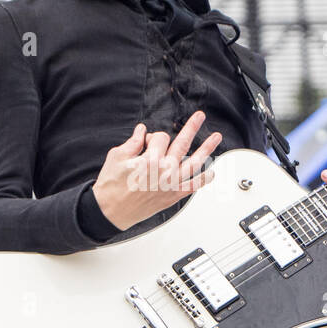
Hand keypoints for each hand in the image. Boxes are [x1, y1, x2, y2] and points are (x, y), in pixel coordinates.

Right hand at [91, 111, 220, 230]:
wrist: (110, 211)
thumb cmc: (111, 186)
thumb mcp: (117, 157)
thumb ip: (133, 142)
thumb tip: (141, 130)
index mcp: (150, 159)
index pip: (160, 137)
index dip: (152, 137)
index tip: (145, 143)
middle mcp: (164, 171)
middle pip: (182, 143)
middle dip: (191, 127)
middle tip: (200, 117)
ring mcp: (171, 184)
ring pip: (194, 163)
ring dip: (207, 148)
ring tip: (216, 137)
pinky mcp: (172, 196)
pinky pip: (192, 186)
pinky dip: (203, 180)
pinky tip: (211, 173)